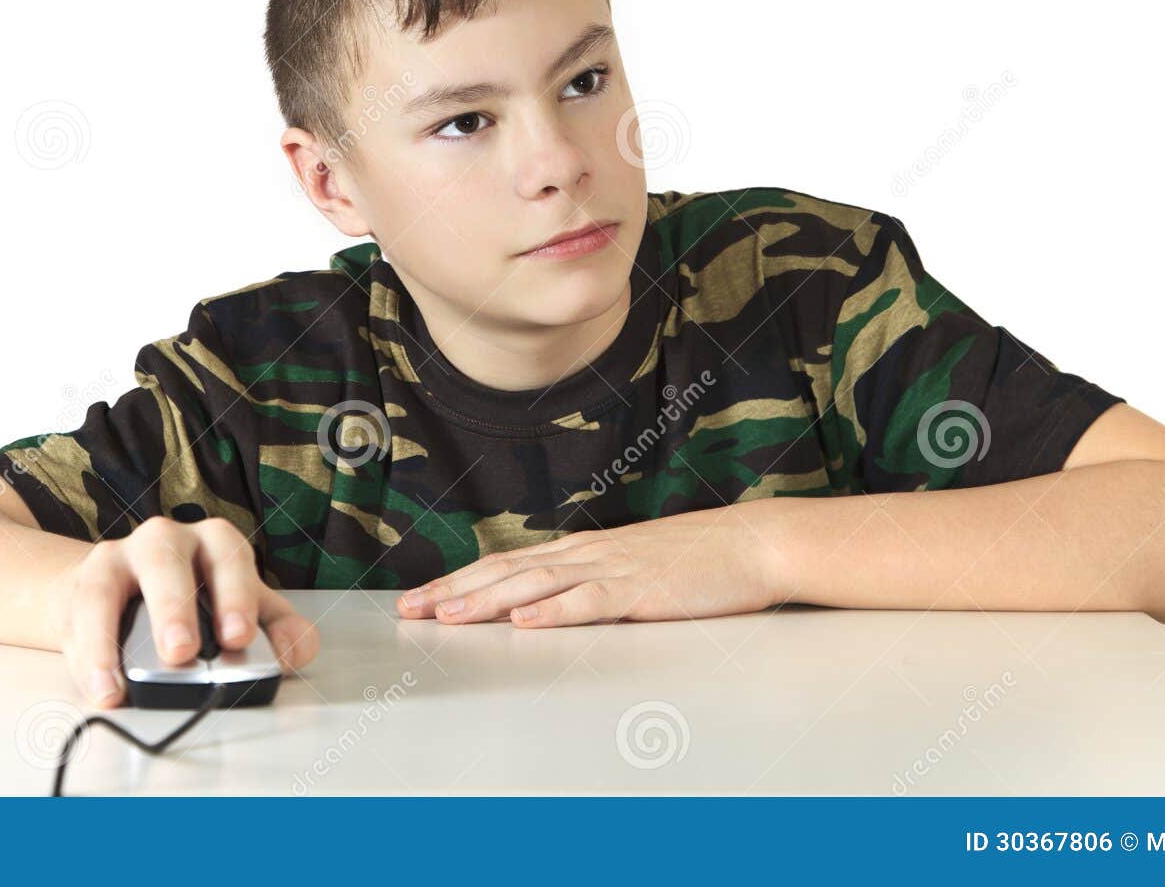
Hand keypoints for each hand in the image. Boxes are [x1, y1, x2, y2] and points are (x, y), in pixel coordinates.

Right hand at [45, 515, 319, 707]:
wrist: (126, 595)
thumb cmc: (195, 600)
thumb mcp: (241, 608)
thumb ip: (277, 629)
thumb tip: (297, 653)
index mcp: (215, 542)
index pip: (229, 558)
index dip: (236, 595)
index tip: (238, 638)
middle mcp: (165, 540)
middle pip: (167, 562)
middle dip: (173, 607)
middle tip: (181, 652)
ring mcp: (117, 559)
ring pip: (107, 586)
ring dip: (110, 637)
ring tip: (121, 684)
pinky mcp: (80, 586)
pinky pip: (77, 619)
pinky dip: (86, 658)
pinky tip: (100, 689)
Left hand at [395, 504, 785, 627]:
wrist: (754, 542)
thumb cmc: (700, 559)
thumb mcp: (634, 566)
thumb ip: (593, 581)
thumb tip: (552, 601)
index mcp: (584, 550)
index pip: (508, 564)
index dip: (461, 580)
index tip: (422, 599)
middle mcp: (588, 554)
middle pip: (507, 572)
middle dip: (454, 591)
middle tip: (409, 610)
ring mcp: (614, 570)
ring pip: (537, 585)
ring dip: (488, 602)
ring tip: (448, 616)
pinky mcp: (643, 591)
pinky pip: (591, 603)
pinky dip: (555, 612)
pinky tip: (526, 623)